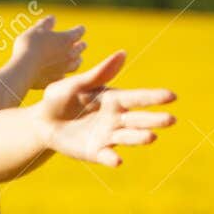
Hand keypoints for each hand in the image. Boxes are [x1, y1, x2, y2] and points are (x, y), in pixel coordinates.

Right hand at [7, 15, 85, 89]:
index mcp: (67, 38)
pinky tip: (58, 72)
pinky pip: (63, 76)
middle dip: (79, 44)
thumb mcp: (37, 29)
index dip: (78, 29)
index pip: (80, 31)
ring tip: (73, 58)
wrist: (24, 68)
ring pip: (77, 63)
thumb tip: (52, 19)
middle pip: (82, 47)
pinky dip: (62, 73)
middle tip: (77, 44)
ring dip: (75, 59)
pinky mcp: (56, 79)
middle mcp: (70, 54)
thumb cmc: (30, 45)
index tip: (77, 29)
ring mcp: (64, 68)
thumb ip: (46, 23)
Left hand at [37, 49, 175, 167]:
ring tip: (152, 137)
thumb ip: (99, 74)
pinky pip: (106, 156)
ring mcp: (107, 137)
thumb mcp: (76, 84)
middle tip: (171, 120)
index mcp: (113, 99)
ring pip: (127, 137)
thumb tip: (123, 53)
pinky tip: (117, 160)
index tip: (172, 96)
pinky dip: (111, 158)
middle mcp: (115, 119)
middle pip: (138, 119)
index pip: (137, 98)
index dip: (154, 97)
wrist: (41, 123)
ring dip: (139, 138)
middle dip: (154, 120)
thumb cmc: (59, 99)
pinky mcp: (95, 152)